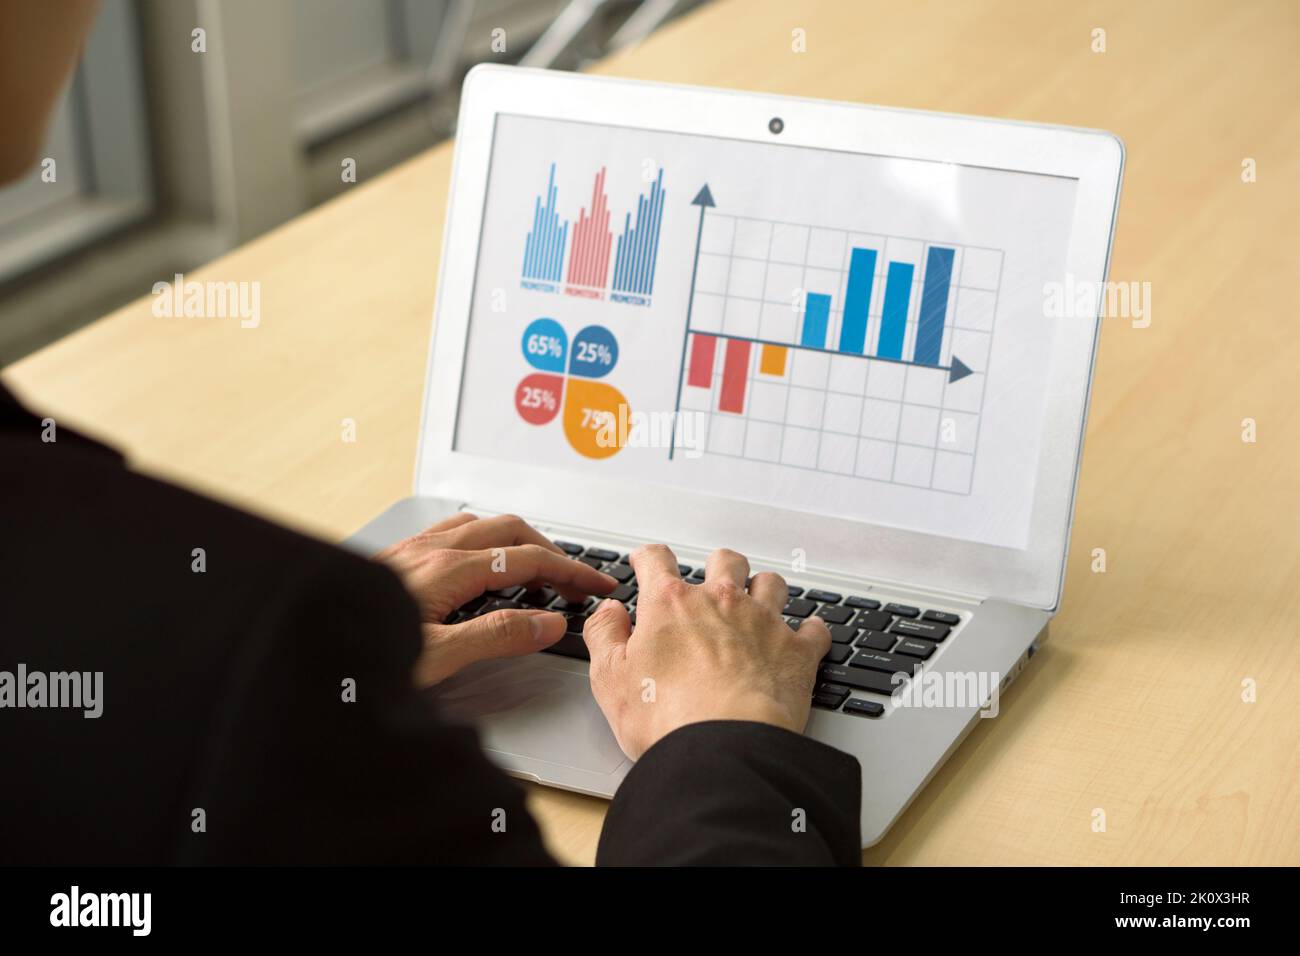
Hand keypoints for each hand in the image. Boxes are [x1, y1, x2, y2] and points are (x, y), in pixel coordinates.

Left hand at [376, 513, 615, 685]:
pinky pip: (451, 531)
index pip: (527, 559)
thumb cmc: (360, 654)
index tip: (597, 585)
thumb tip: (548, 621)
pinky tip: (478, 561)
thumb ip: (497, 636)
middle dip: (551, 549)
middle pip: (509, 529)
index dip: (570, 571)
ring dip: (516, 538)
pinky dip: (483, 539)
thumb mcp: (438, 657)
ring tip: (536, 565)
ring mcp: (411, 550)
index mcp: (447, 570)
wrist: (303, 647)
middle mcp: (429, 550)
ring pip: (479, 524)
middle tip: (576, 578)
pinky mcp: (396, 559)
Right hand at [581, 544, 830, 758]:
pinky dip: (809, 630)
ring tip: (758, 602)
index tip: (647, 563)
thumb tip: (608, 612)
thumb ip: (605, 635)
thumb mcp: (609, 678)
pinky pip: (813, 628)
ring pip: (771, 583)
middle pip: (724, 560)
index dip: (649, 558)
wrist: (724, 748)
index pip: (658, 560)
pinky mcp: (796, 652)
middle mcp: (720, 602)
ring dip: (763, 588)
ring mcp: (762, 623)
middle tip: (710, 581)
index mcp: (671, 604)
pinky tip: (804, 636)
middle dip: (716, 565)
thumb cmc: (667, 718)